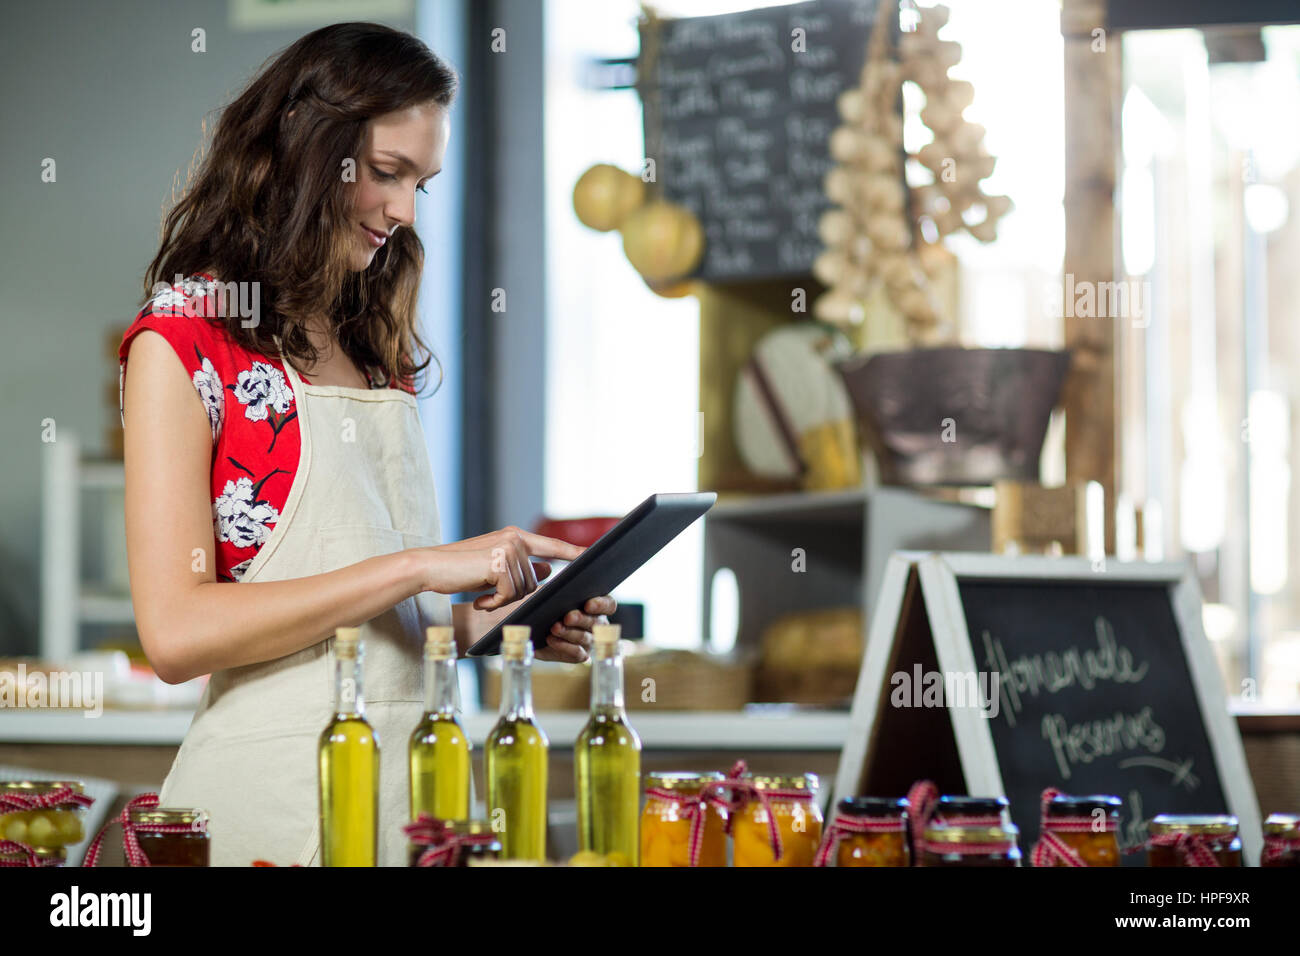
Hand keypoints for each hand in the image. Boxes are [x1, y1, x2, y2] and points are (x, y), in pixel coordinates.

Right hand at [416, 526, 583, 608]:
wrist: (429, 567)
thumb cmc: (460, 570)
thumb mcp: (494, 567)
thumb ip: (521, 567)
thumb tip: (549, 570)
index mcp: (515, 536)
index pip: (550, 545)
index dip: (572, 552)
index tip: (592, 554)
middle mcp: (514, 538)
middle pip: (534, 582)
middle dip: (512, 594)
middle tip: (487, 590)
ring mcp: (507, 549)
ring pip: (522, 591)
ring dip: (501, 599)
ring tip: (480, 591)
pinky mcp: (498, 564)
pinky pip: (508, 596)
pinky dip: (493, 603)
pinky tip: (478, 598)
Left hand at [535, 595, 617, 663]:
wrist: (532, 627)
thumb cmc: (545, 604)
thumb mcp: (548, 592)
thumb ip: (551, 587)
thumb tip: (551, 588)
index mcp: (597, 605)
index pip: (609, 605)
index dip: (601, 604)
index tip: (588, 604)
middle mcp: (597, 623)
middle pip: (596, 622)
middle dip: (581, 619)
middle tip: (568, 617)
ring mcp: (590, 640)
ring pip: (585, 637)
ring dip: (569, 633)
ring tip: (554, 628)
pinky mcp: (580, 655)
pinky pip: (577, 653)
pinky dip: (564, 646)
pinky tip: (551, 640)